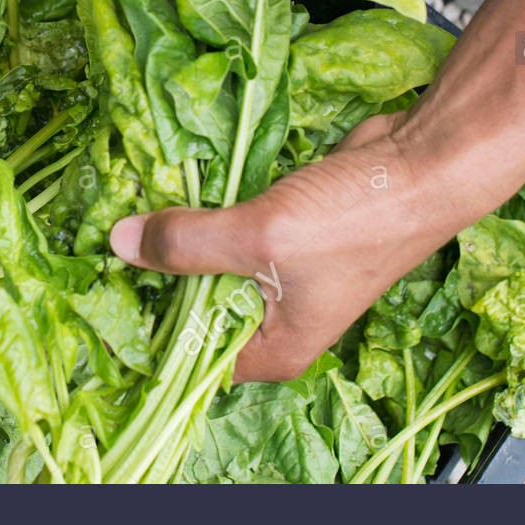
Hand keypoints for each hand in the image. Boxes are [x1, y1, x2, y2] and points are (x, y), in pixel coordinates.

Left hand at [109, 112, 495, 381]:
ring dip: (179, 238)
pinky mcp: (285, 232)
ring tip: (127, 211)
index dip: (147, 330)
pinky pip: (230, 231)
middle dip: (157, 276)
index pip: (191, 358)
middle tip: (105, 243)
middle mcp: (276, 321)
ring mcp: (282, 275)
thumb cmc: (356, 220)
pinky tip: (169, 190)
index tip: (100, 294)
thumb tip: (119, 243)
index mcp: (274, 348)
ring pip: (210, 265)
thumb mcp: (261, 236)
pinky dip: (206, 213)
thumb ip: (187, 243)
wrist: (424, 166)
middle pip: (196, 309)